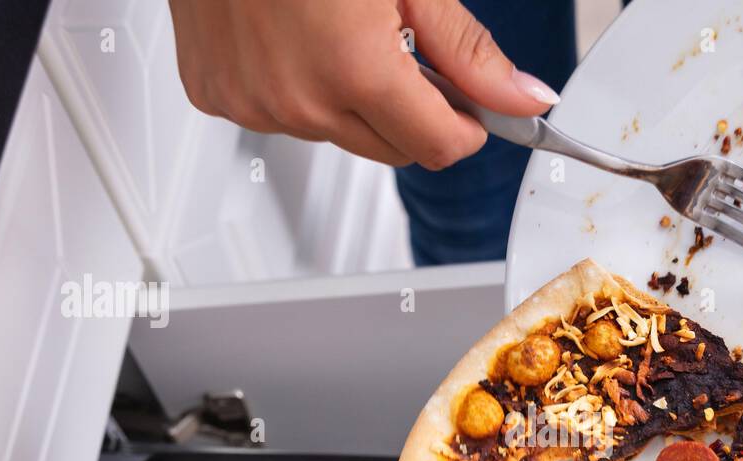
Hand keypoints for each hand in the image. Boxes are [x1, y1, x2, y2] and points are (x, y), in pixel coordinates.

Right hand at [169, 0, 559, 169]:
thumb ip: (468, 50)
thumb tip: (525, 98)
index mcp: (354, 72)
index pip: (440, 149)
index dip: (464, 125)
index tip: (465, 103)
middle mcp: (299, 101)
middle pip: (393, 151)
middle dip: (409, 112)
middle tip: (395, 46)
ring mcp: (253, 104)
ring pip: (336, 136)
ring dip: (349, 100)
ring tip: (332, 28)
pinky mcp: (217, 96)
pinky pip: (280, 117)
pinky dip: (296, 88)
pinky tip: (289, 36)